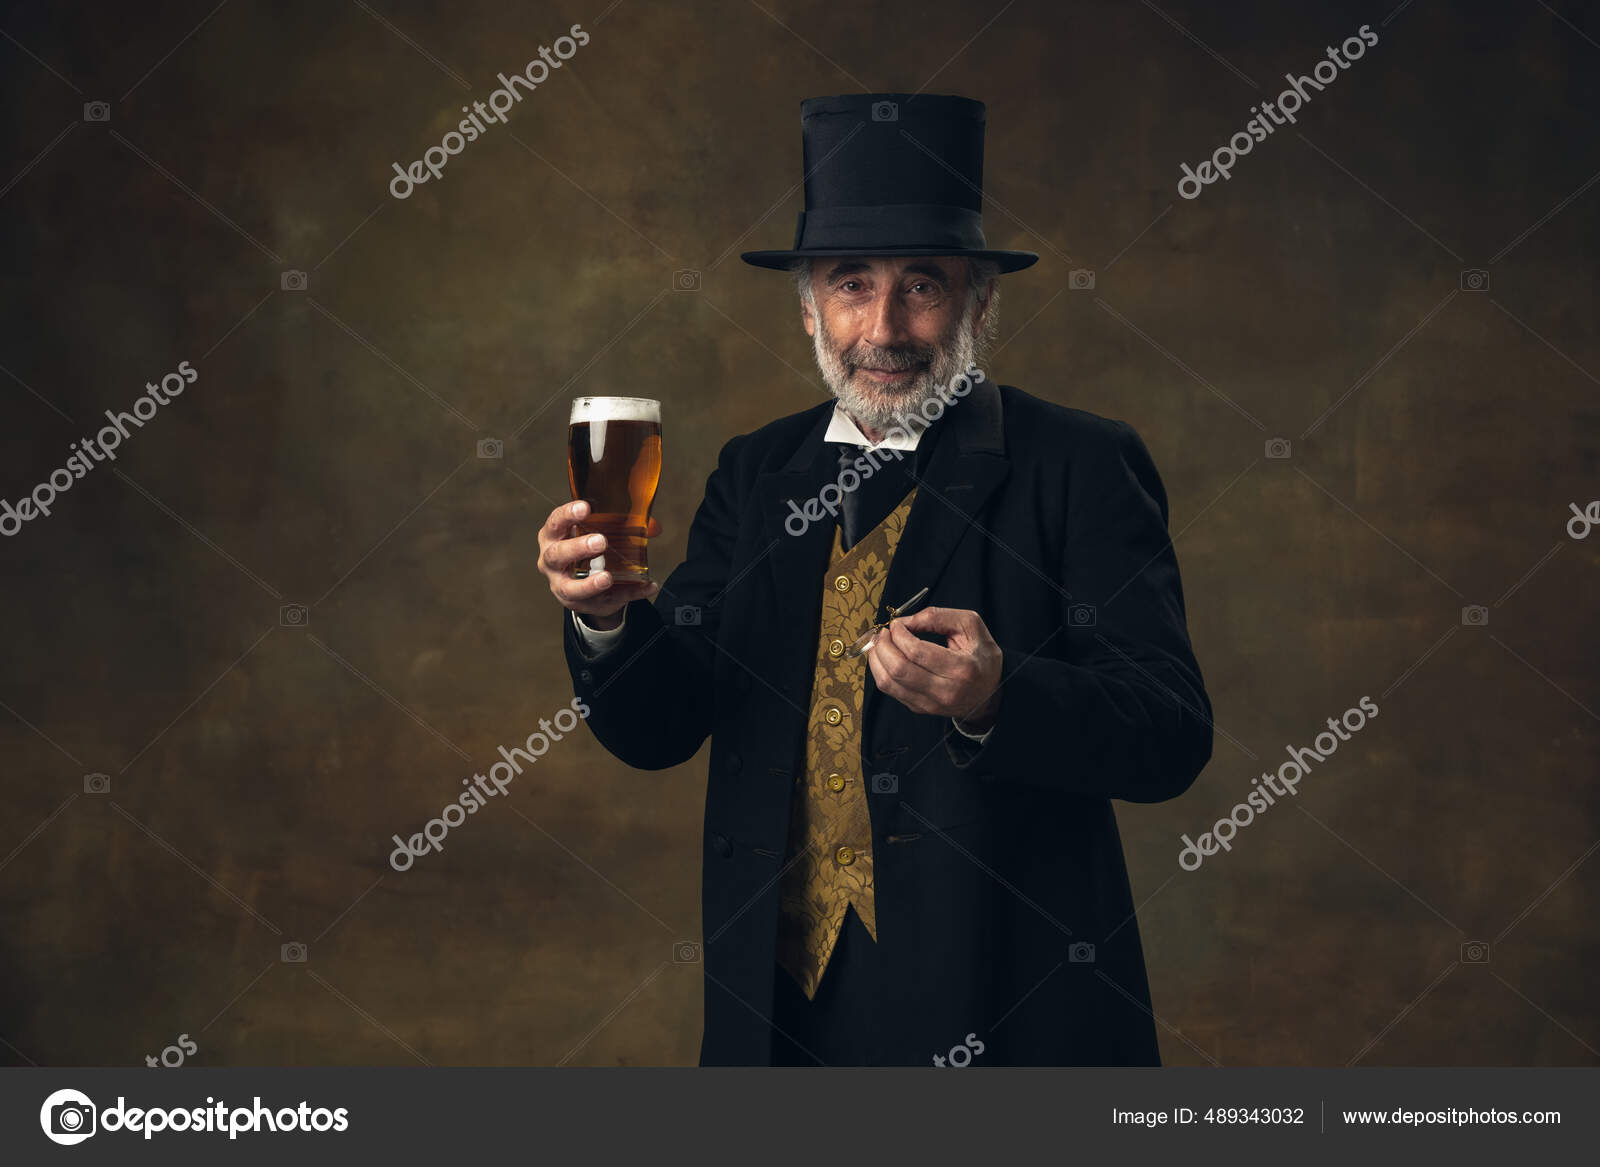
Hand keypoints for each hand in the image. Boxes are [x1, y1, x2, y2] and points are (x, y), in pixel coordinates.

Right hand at [538, 500, 661, 629]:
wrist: (583, 581)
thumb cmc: (587, 547)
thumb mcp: (598, 531)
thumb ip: (623, 525)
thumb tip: (654, 527)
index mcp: (554, 536)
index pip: (555, 522)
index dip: (568, 514)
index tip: (586, 507)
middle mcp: (551, 561)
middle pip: (557, 555)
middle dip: (577, 548)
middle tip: (601, 541)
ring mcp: (563, 585)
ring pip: (570, 588)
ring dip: (589, 584)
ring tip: (607, 578)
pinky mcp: (582, 604)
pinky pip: (605, 602)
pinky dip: (629, 595)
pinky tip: (647, 587)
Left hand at [862, 606, 1003, 730]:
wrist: (989, 693)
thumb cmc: (980, 656)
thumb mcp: (970, 625)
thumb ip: (938, 616)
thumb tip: (905, 622)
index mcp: (962, 668)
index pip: (917, 652)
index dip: (899, 634)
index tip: (897, 624)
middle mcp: (946, 691)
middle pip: (899, 669)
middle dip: (883, 645)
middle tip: (884, 632)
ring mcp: (931, 703)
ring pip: (889, 683)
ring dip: (876, 659)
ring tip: (879, 643)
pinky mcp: (920, 709)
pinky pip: (890, 691)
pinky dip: (880, 671)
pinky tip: (884, 658)